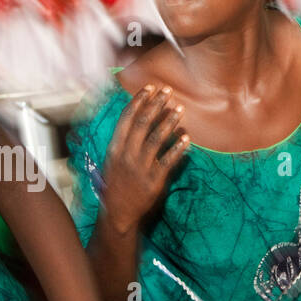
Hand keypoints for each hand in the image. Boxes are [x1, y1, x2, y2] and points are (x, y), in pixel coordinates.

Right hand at [102, 85, 189, 234]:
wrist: (118, 213)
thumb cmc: (116, 184)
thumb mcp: (113, 160)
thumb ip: (123, 141)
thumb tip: (136, 118)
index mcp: (115, 147)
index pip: (127, 118)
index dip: (139, 101)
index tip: (150, 88)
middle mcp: (126, 155)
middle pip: (143, 123)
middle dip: (156, 104)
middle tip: (168, 91)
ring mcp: (140, 167)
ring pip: (156, 139)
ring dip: (169, 121)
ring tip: (180, 108)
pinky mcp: (154, 180)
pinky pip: (168, 161)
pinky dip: (178, 148)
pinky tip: (187, 138)